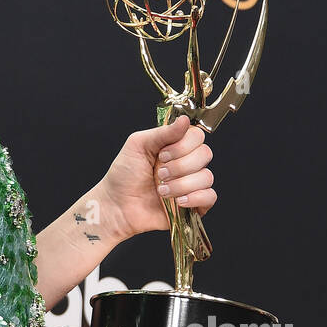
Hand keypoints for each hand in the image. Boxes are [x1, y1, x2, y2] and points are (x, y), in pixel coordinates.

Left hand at [97, 114, 215, 238]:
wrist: (117, 207)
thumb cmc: (123, 176)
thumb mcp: (138, 145)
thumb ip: (163, 132)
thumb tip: (185, 120)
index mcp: (174, 147)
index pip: (197, 136)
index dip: (182, 145)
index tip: (162, 154)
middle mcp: (186, 163)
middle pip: (205, 154)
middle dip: (180, 165)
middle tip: (159, 173)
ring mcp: (191, 184)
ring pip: (206, 177)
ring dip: (181, 184)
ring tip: (161, 190)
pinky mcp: (194, 205)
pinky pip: (210, 197)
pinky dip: (195, 198)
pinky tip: (177, 201)